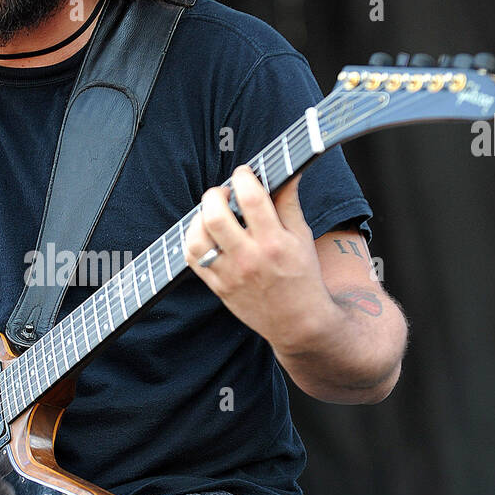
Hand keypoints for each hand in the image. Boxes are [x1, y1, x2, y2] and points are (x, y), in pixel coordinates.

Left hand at [183, 166, 333, 351]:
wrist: (298, 322)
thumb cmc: (302, 276)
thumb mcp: (302, 237)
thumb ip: (289, 202)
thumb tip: (287, 171)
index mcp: (274, 242)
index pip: (251, 197)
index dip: (243, 176)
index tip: (244, 173)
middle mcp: (249, 258)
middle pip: (215, 215)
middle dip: (216, 194)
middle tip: (224, 193)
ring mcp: (230, 275)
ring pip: (197, 237)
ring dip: (200, 217)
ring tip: (213, 214)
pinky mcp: (217, 287)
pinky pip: (192, 258)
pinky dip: (193, 240)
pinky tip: (206, 234)